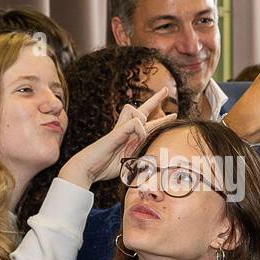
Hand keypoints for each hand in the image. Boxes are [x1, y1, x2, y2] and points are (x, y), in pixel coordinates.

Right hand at [58, 87, 177, 187]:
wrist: (86, 169)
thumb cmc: (103, 168)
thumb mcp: (128, 165)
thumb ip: (140, 160)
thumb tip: (155, 160)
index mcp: (127, 136)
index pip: (145, 123)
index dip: (159, 119)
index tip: (173, 114)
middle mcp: (124, 129)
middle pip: (142, 109)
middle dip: (155, 99)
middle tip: (166, 90)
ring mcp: (120, 129)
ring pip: (137, 111)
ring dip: (145, 122)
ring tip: (142, 137)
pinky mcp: (116, 132)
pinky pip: (135, 123)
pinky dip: (140, 131)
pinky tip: (139, 139)